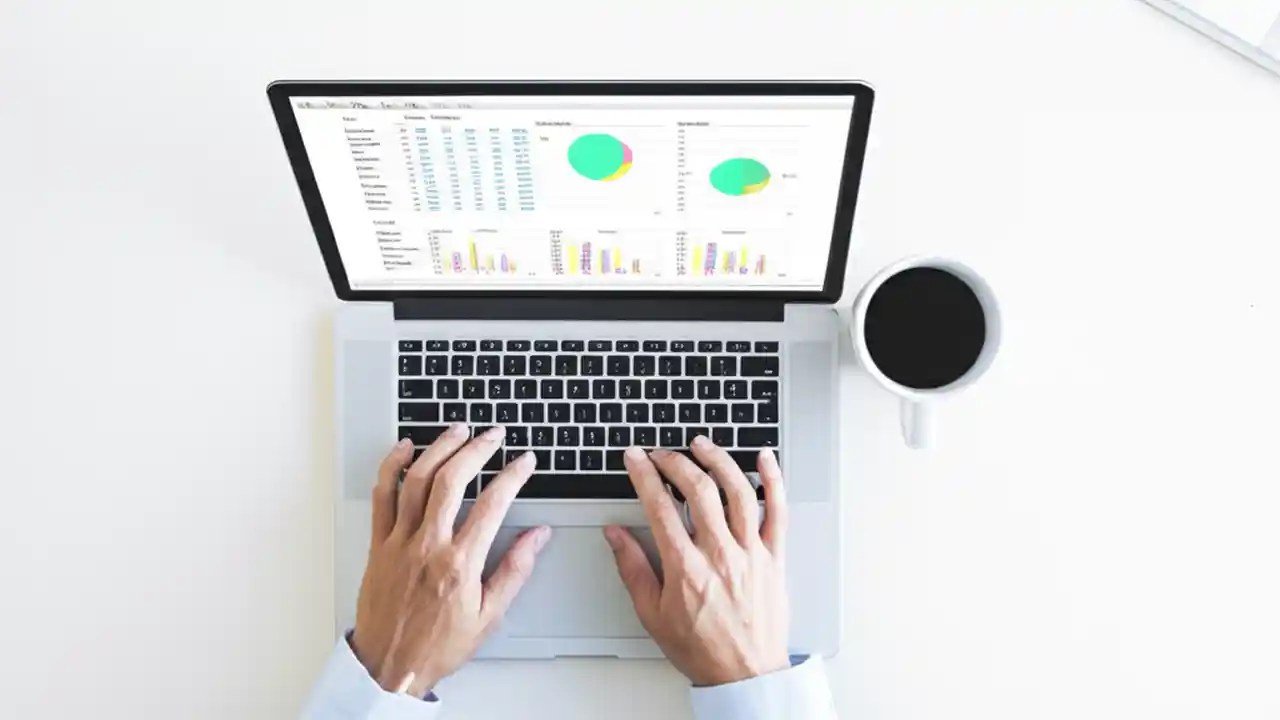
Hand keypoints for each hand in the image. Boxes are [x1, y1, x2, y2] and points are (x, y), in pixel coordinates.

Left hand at [351, 424, 549, 695]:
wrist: (390, 666)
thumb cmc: (438, 646)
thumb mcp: (489, 616)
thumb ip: (514, 571)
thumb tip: (537, 537)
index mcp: (460, 564)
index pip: (493, 504)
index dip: (513, 476)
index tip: (524, 462)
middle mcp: (428, 546)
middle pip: (453, 480)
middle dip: (477, 449)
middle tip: (493, 435)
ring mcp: (399, 542)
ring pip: (417, 480)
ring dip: (439, 448)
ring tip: (458, 431)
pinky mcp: (378, 544)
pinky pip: (382, 496)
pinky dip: (392, 467)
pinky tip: (405, 449)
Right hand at [604, 438, 789, 686]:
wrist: (745, 676)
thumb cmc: (701, 649)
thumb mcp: (652, 614)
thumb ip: (633, 568)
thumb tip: (615, 534)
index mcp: (687, 569)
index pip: (660, 506)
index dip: (644, 475)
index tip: (635, 458)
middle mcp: (721, 555)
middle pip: (699, 490)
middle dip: (676, 462)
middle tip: (662, 454)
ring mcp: (752, 553)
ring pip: (738, 492)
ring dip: (718, 461)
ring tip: (701, 445)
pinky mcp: (775, 557)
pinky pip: (779, 511)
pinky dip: (773, 480)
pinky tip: (764, 458)